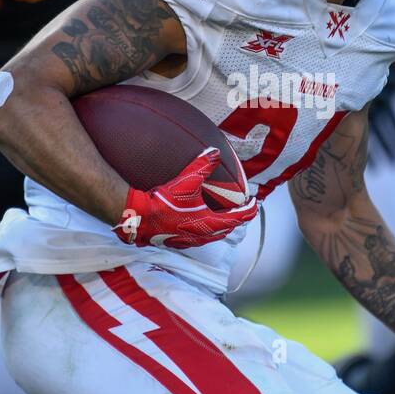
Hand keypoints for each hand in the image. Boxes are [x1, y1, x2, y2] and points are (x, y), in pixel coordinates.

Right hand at [112, 147, 257, 248]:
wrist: (139, 218)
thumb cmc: (163, 202)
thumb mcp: (186, 181)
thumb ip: (202, 166)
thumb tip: (214, 152)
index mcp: (209, 223)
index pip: (236, 219)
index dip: (248, 211)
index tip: (255, 204)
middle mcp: (201, 236)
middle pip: (225, 229)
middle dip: (235, 220)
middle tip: (240, 210)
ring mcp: (189, 241)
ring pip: (211, 236)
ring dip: (219, 226)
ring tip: (221, 217)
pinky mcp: (176, 242)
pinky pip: (196, 238)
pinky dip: (203, 230)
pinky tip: (195, 222)